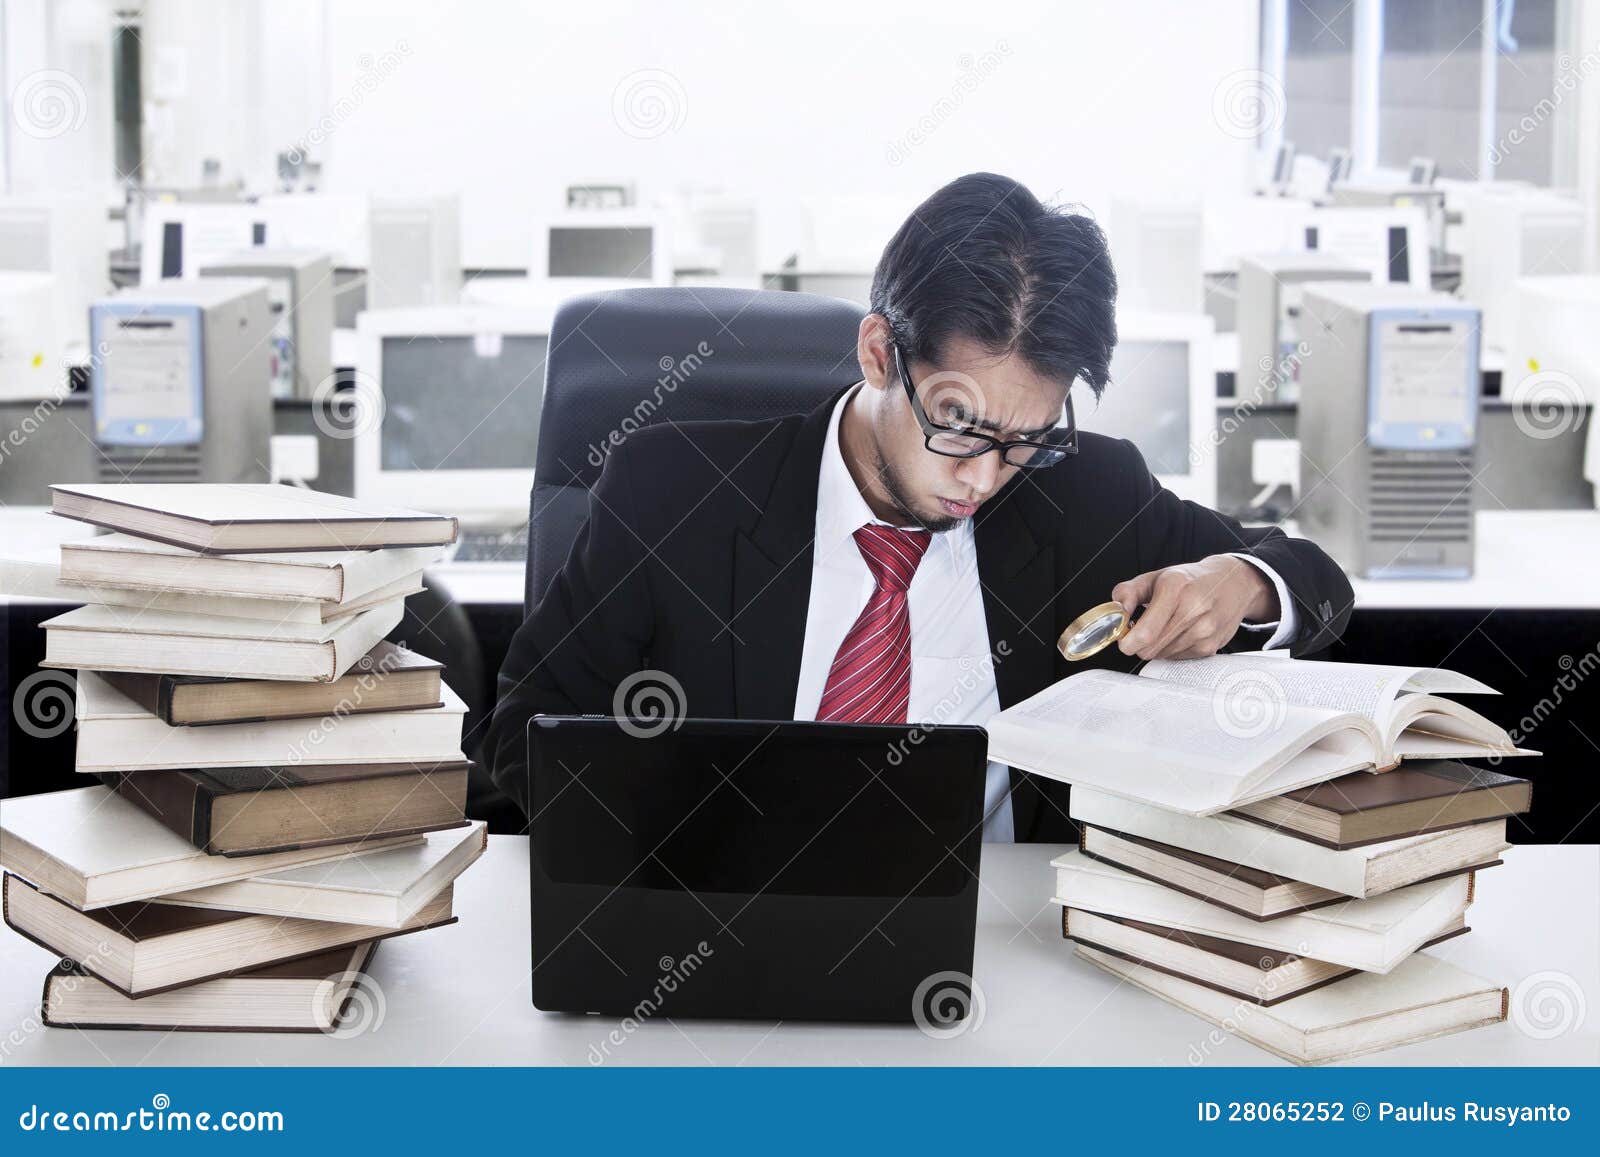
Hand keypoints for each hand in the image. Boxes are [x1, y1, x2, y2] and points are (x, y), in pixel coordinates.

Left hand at [1111, 556, 1276, 660]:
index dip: (1127, 641)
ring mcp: (1204, 630)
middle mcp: (1192, 609)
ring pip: (1162, 656)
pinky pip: (1177, 659)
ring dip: (1156, 646)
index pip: (1145, 633)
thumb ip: (1128, 592)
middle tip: (1142, 630)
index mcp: (1174, 588)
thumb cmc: (1191, 580)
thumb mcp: (1156, 576)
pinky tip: (1179, 632)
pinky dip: (1171, 649)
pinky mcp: (1211, 647)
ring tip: (1164, 627)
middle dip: (1139, 644)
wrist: (1234, 582)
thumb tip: (1116, 613)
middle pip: (1150, 649)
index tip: (1123, 638)